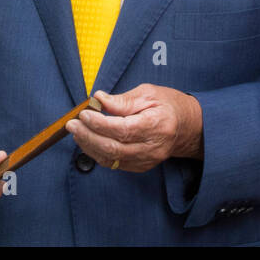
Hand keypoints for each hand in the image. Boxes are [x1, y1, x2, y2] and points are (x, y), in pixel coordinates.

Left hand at [66, 85, 203, 172]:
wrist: (187, 127)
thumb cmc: (168, 105)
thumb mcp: (148, 93)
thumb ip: (123, 100)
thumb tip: (99, 99)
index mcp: (156, 125)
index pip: (123, 129)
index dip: (100, 123)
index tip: (84, 113)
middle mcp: (152, 147)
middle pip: (114, 148)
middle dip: (88, 136)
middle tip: (72, 124)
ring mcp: (146, 160)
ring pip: (111, 159)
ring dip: (89, 146)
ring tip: (76, 131)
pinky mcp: (140, 166)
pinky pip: (114, 164)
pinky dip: (98, 153)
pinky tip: (88, 141)